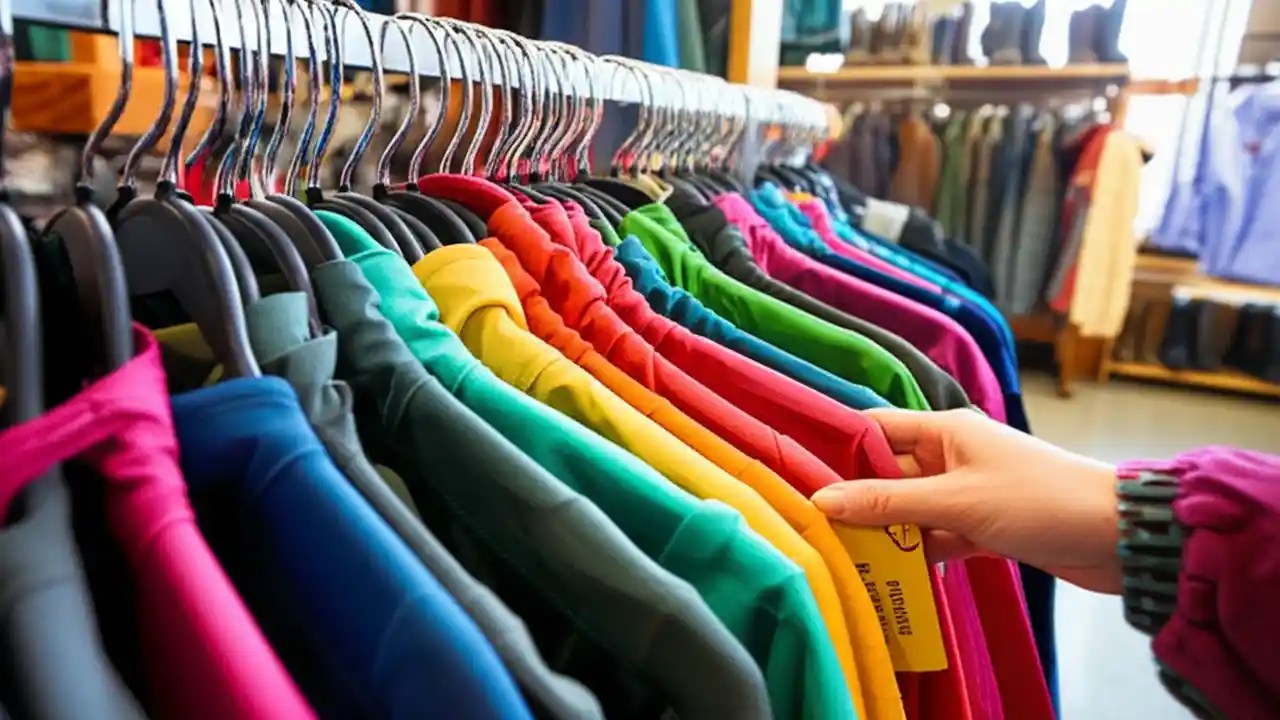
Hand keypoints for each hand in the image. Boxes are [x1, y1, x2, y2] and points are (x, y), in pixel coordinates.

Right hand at [812, 409, 1122, 593]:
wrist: (1118, 537)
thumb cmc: (1039, 501)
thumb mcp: (955, 502)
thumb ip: (888, 503)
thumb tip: (822, 500)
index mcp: (945, 430)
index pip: (875, 429)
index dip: (837, 446)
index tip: (797, 470)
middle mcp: (951, 456)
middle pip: (887, 472)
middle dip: (855, 498)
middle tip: (812, 524)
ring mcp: (967, 492)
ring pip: (908, 509)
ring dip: (884, 531)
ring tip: (842, 554)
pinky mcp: (982, 526)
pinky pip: (933, 536)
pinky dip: (915, 553)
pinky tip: (890, 574)